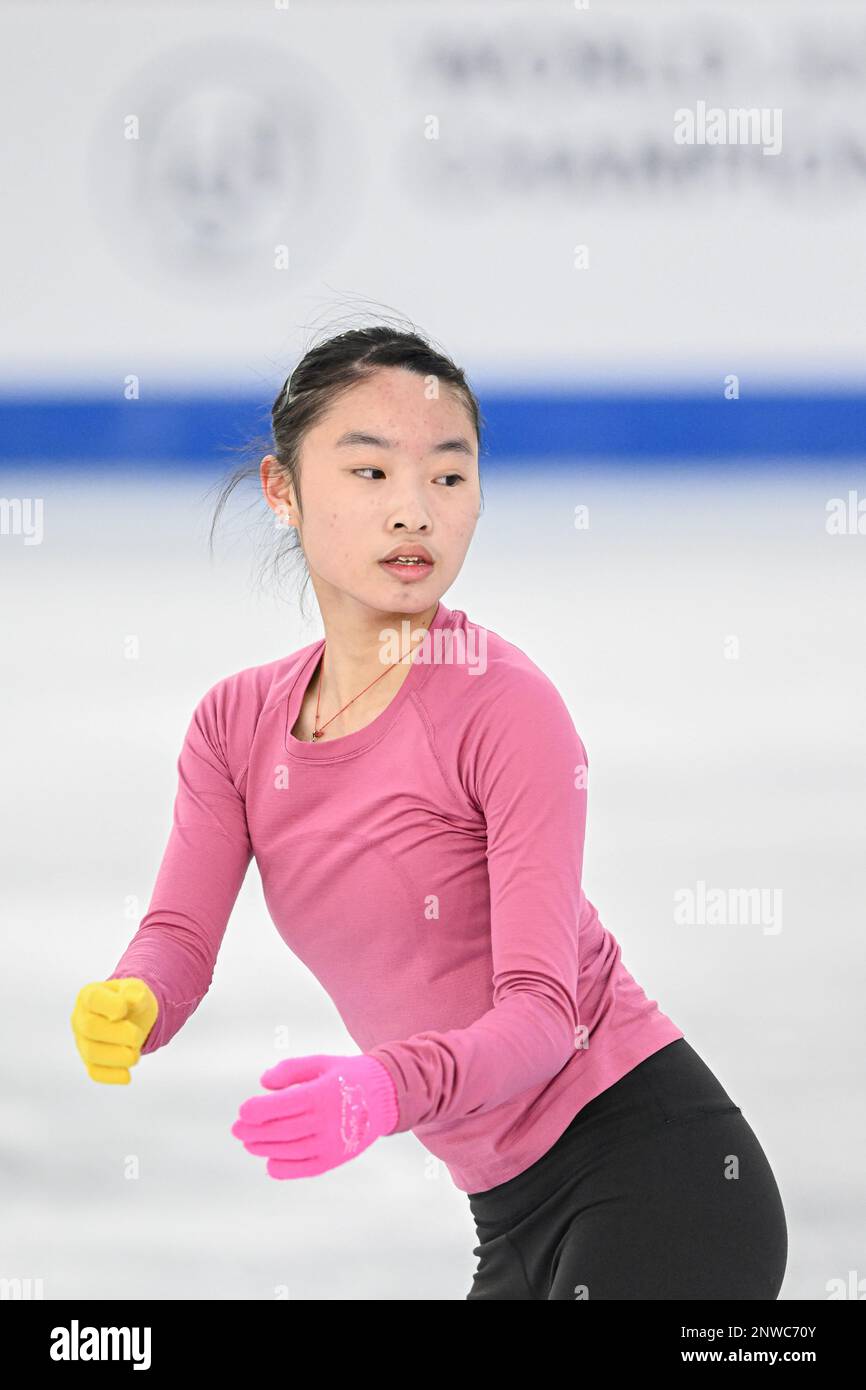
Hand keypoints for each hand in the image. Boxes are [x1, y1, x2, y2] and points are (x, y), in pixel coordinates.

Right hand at [70, 979, 158, 1083]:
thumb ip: (136, 991)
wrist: (132, 1016)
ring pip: (91, 1053)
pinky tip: (127, 1076)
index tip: (125, 1009)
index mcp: (89, 995)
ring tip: (136, 1055)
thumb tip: (135, 998)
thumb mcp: (136, 989)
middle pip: (90, 1028)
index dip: (110, 1006)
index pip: (92, 999)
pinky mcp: (90, 1061)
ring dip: (117, 1057)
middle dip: (118, 1034)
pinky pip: (95, 1072)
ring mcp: (83, 1042)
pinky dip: (111, 1075)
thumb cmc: (130, 1000)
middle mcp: (80, 1018)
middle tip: (138, 1036)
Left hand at [231, 1053, 399, 1178]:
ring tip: (249, 1143)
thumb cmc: (347, 1075)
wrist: (386, 1097)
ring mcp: (331, 1143)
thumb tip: (263, 1083)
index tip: (242, 1110)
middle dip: (253, 1130)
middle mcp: (326, 1121)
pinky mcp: (334, 1159)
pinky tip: (270, 1160)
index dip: (257, 1110)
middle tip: (237, 1129)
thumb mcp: (321, 1062)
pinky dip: (282, 1168)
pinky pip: (302, 1169)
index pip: (282, 1105)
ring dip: (263, 1148)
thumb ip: (291, 1069)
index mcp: (322, 1094)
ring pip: (288, 1151)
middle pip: (280, 1130)